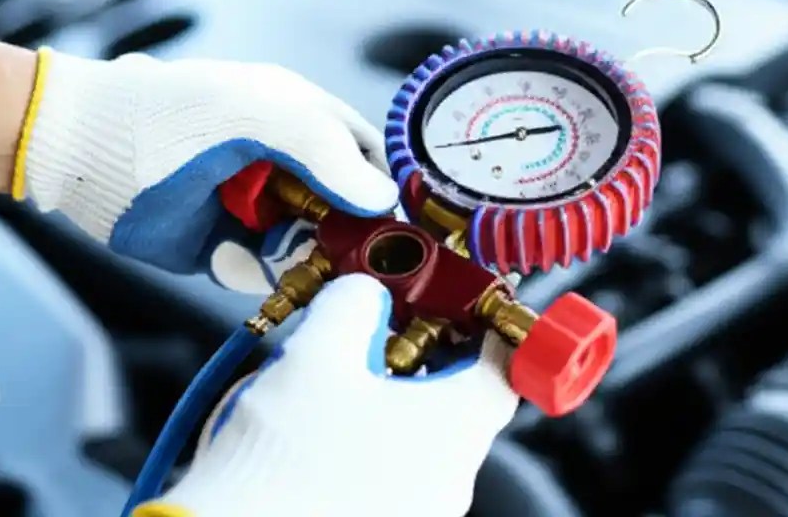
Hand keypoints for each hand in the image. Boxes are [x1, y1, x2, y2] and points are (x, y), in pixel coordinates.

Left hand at [19, 50, 397, 273]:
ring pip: (307, 247)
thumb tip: (383, 199)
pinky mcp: (220, 247)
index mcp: (303, 119)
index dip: (384, 186)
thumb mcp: (262, 117)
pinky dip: (250, 267)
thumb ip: (330, 153)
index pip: (366, 157)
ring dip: (300, 256)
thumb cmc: (172, 116)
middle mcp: (286, 166)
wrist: (81, 146)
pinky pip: (259, 271)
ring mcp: (254, 208)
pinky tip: (228, 250)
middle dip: (347, 233)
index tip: (395, 222)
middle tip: (347, 251)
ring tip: (271, 243)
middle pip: (345, 211)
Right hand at [142, 274, 518, 516]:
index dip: (483, 326)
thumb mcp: (314, 355)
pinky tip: (316, 433)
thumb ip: (351, 305)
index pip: (503, 365)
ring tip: (330, 383)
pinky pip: (390, 474)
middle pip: (457, 399)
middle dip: (419, 359)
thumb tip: (361, 294)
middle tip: (379, 332)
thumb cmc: (283, 464)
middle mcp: (451, 477)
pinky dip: (365, 444)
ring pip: (419, 439)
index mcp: (456, 425)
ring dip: (386, 403)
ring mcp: (421, 512)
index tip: (463, 305)